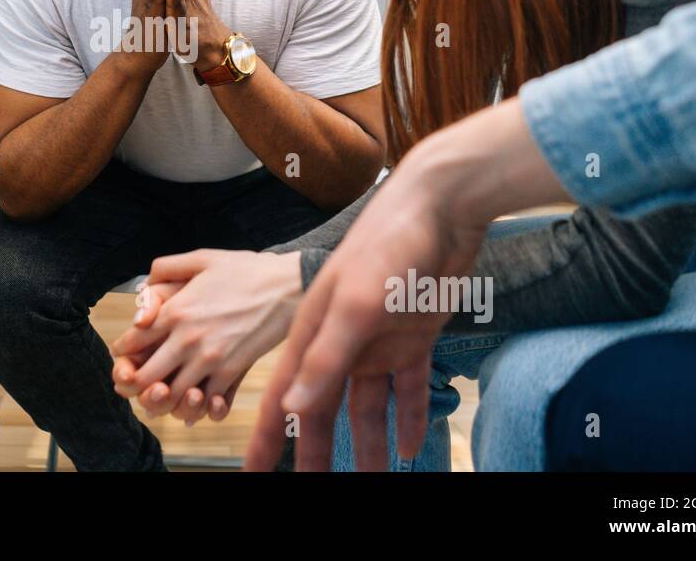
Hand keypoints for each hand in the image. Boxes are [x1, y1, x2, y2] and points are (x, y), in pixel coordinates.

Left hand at [110, 250, 301, 423]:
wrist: (288, 286)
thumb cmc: (247, 270)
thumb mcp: (202, 258)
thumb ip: (167, 267)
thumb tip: (145, 284)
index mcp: (176, 310)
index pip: (133, 341)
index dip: (124, 351)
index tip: (127, 354)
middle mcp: (187, 338)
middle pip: (146, 376)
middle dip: (138, 382)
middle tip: (141, 380)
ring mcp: (209, 359)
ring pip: (172, 394)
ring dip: (165, 396)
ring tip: (166, 392)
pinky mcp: (231, 372)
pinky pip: (205, 401)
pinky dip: (197, 405)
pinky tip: (196, 398)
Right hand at [244, 148, 486, 471]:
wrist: (440, 208)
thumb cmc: (388, 247)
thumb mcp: (354, 306)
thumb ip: (324, 359)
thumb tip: (292, 410)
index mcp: (312, 332)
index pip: (283, 397)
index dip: (268, 438)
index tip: (255, 474)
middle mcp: (339, 341)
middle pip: (322, 409)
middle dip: (316, 451)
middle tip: (313, 488)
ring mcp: (376, 340)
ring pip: (366, 407)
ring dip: (370, 445)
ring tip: (375, 481)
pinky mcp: (412, 337)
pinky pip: (407, 389)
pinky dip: (410, 418)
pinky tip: (414, 447)